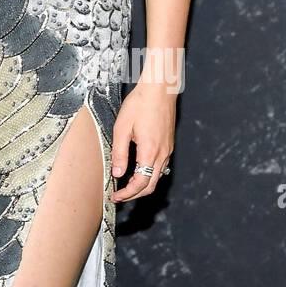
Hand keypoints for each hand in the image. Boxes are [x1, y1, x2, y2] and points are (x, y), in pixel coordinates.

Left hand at [109, 79, 175, 201]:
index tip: (117, 197)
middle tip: (120, 196)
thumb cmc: (141, 104)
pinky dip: (149, 174)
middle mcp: (162, 154)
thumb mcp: (122, 128)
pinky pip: (160, 166)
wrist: (159, 89)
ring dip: (142, 184)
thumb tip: (117, 173)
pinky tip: (138, 169)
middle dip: (135, 194)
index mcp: (150, 152)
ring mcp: (167, 149)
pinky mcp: (168, 144)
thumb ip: (119, 153)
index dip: (128, 194)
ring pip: (157, 176)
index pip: (141, 183)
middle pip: (151, 185)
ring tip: (126, 184)